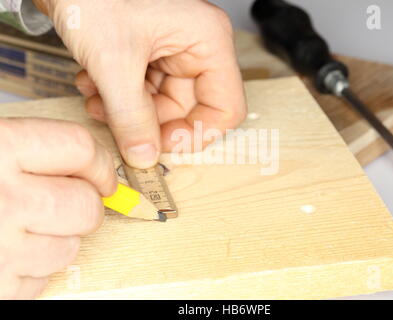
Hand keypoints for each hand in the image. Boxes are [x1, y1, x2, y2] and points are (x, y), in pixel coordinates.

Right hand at [0, 119, 116, 298]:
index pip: (79, 149)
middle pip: (85, 206)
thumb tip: (88, 163)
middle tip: (68, 204)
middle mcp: (0, 199)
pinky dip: (32, 271)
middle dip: (86, 206)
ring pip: (68, 248)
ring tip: (24, 230)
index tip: (102, 177)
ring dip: (58, 240)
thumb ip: (26, 149)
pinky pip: (40, 281)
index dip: (100, 163)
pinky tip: (6, 256)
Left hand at [34, 0, 246, 168]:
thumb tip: (144, 157)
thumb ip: (130, 116)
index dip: (196, 134)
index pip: (226, 107)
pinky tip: (92, 84)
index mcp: (208, 41)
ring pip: (161, 106)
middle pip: (189, 110)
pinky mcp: (152, 56)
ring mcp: (174, 52)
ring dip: (126, 111)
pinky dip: (117, 98)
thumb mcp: (113, 60)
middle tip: (116, 123)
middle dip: (148, 122)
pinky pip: (143, 93)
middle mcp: (197, 48)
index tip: (161, 147)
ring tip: (95, 98)